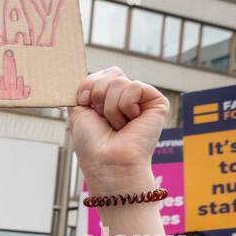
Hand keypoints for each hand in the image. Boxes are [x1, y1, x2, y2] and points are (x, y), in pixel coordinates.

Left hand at [69, 67, 167, 195]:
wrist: (107, 162)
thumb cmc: (92, 144)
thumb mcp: (79, 111)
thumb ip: (83, 88)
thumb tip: (80, 74)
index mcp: (109, 99)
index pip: (99, 75)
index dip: (87, 89)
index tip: (85, 106)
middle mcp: (126, 97)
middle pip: (110, 73)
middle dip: (98, 97)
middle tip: (104, 121)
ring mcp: (142, 99)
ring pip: (119, 81)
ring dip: (110, 108)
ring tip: (118, 126)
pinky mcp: (156, 101)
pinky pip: (134, 87)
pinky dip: (125, 106)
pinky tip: (131, 122)